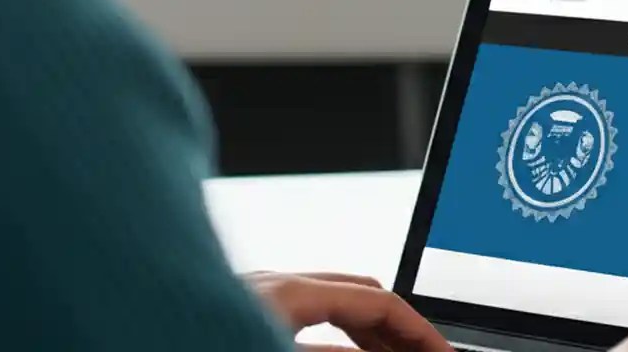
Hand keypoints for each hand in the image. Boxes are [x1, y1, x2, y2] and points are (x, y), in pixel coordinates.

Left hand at [245, 272, 452, 351]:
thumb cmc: (208, 348)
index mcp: (289, 291)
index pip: (379, 301)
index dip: (420, 330)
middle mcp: (277, 283)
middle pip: (362, 294)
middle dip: (400, 326)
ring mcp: (261, 293)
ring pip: (336, 303)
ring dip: (372, 331)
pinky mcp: (248, 308)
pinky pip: (310, 312)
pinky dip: (341, 333)